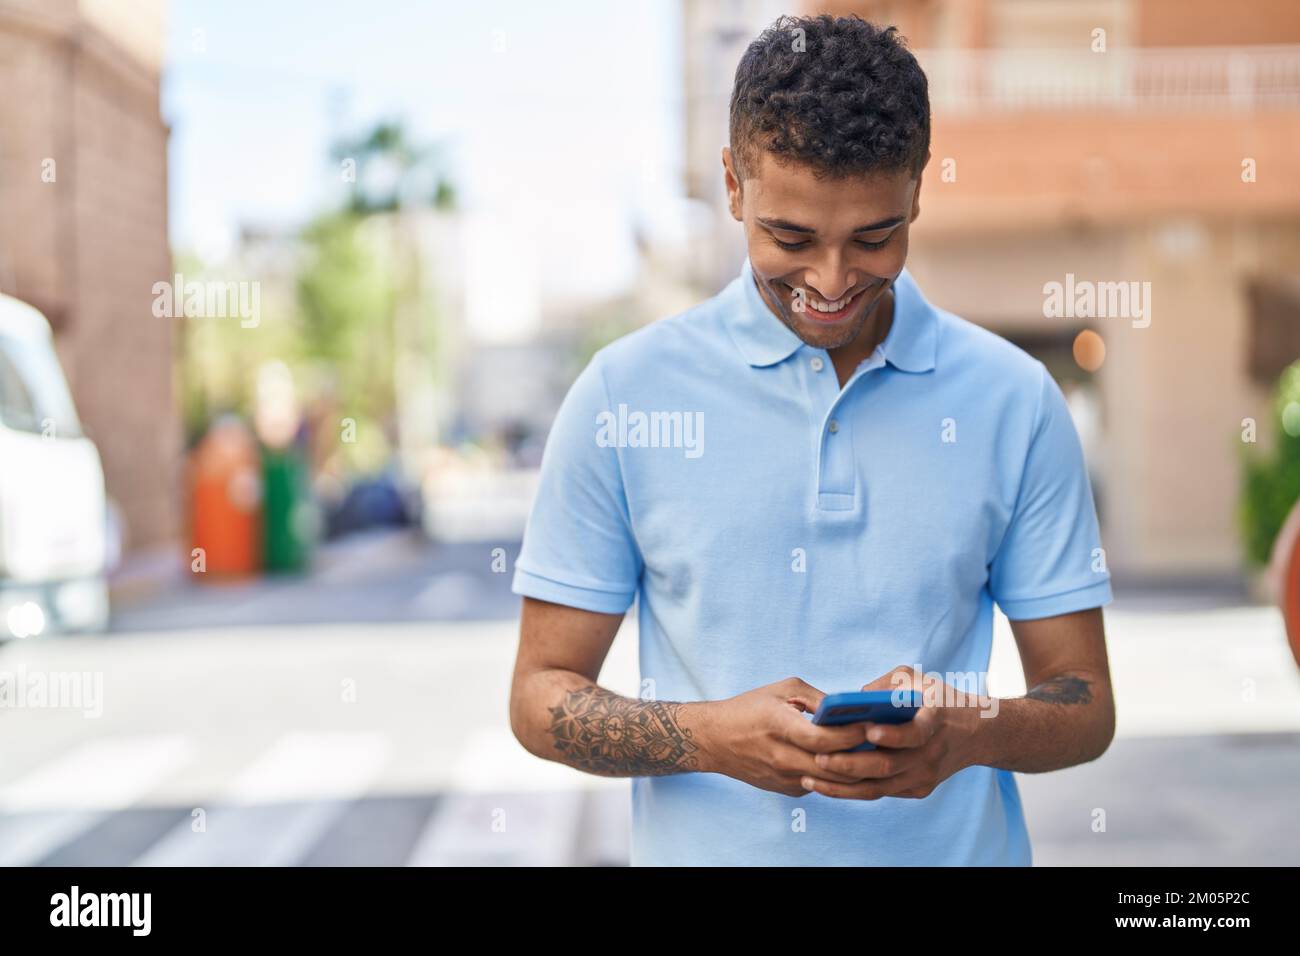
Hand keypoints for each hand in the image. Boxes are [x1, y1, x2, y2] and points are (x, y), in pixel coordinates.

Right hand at [698, 677, 878, 796]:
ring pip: (831, 782)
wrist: (714, 740)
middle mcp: (781, 757)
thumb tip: (848, 710)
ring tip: (871, 752)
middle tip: (881, 741)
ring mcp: (784, 778)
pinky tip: (847, 760)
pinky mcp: (787, 790)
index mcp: (779, 727)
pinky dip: (836, 775)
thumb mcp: (781, 690)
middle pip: (833, 767)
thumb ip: (816, 699)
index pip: (823, 740)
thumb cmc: (749, 708)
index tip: (871, 724)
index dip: (851, 735)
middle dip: (860, 755)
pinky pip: (821, 784)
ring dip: (853, 769)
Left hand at [798, 665, 977, 799]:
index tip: (868, 730)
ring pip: (878, 788)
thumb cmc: (940, 699)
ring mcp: (924, 777)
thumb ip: (888, 684)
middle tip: (818, 758)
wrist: (978, 734)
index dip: (892, 735)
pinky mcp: (917, 790)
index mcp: (935, 722)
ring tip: (809, 778)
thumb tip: (854, 698)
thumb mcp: (920, 681)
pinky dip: (851, 791)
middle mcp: (930, 755)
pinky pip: (880, 793)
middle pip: (886, 767)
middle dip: (849, 764)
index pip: (915, 734)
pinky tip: (824, 785)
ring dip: (842, 786)